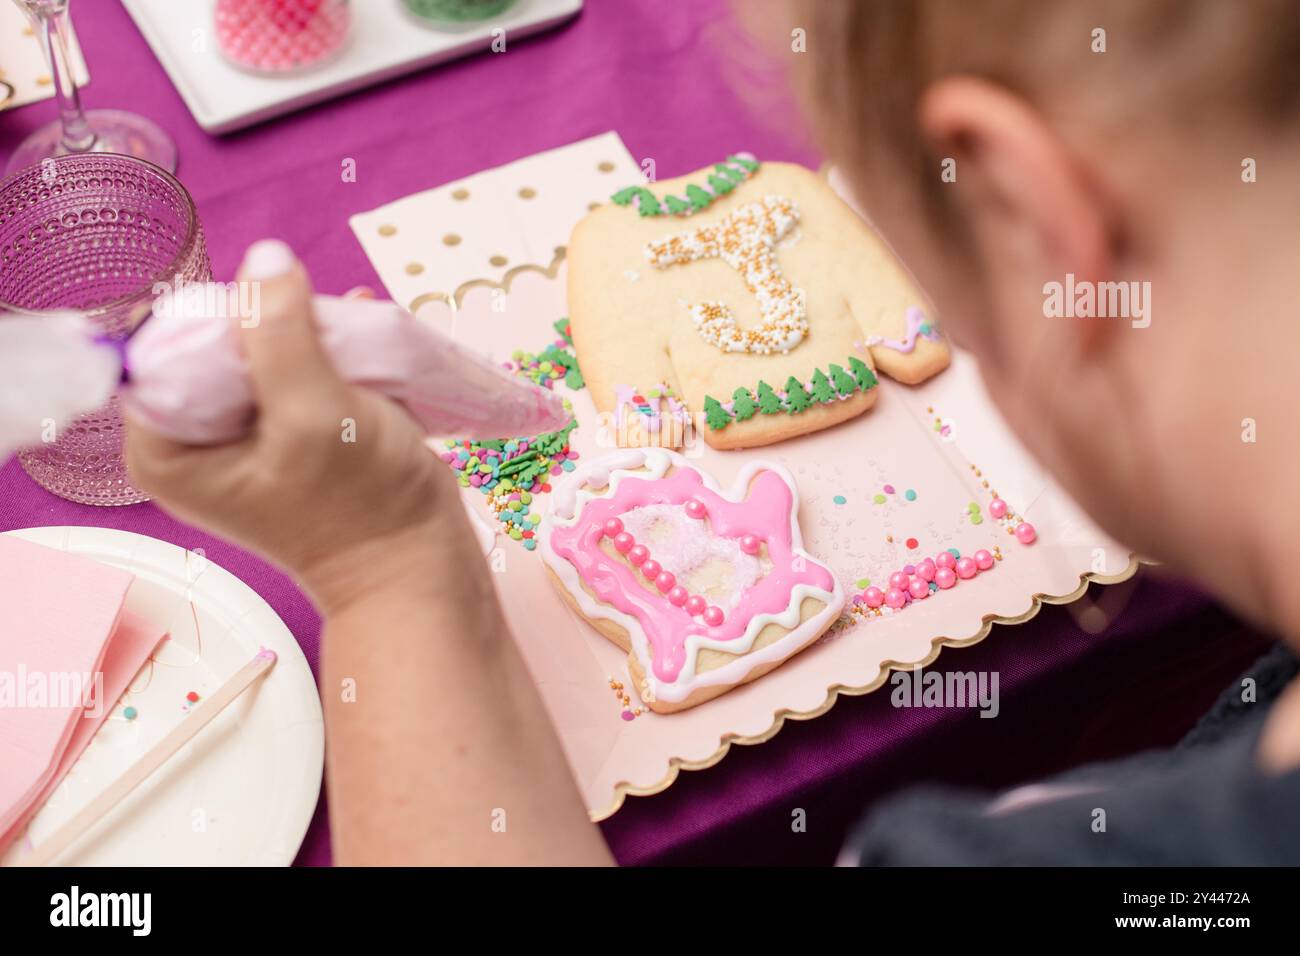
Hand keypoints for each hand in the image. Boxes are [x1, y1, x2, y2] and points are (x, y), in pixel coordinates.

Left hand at [126, 240, 454, 613]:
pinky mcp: (287, 434)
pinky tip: (362, 346)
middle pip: (215, 343)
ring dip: (308, 336)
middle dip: (271, 324)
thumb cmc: (363, 507)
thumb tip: (266, 257)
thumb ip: (281, 333)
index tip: (278, 324)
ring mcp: (243, 440)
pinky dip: (326, 354)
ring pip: (261, 351)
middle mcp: (193, 443)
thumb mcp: (314, 414)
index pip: (166, 348)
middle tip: (322, 332)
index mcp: (166, 450)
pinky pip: (293, 370)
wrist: (417, 564)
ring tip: (351, 344)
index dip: (221, 321)